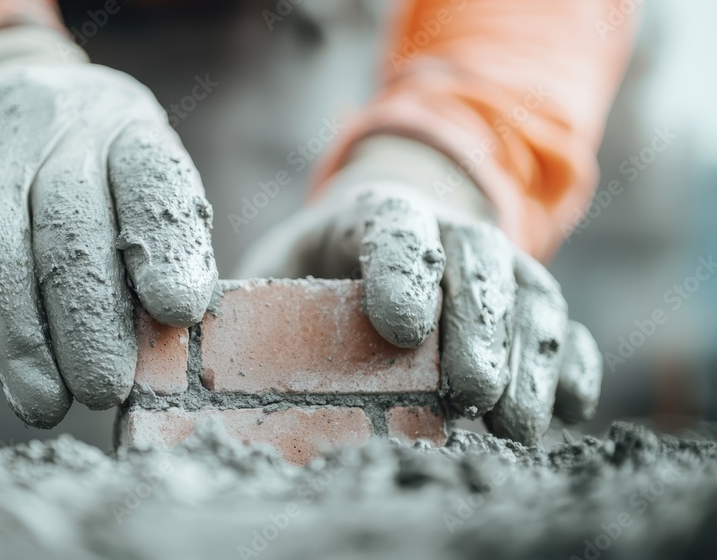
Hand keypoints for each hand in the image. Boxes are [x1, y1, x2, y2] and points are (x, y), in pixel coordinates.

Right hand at [0, 29, 216, 427]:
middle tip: (102, 391)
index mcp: (124, 130)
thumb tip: (171, 328)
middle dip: (86, 324)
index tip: (177, 311)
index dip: (162, 247)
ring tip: (46, 405)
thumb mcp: (141, 180)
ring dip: (21, 346)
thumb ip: (162, 247)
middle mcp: (50, 131)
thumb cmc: (92, 171)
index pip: (148, 181)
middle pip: (66, 234)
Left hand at [239, 137, 600, 444]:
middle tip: (469, 394)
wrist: (386, 234)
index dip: (400, 267)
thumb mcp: (271, 272)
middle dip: (477, 325)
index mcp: (371, 215)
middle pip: (476, 258)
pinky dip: (571, 363)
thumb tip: (191, 346)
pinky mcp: (526, 301)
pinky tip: (568, 407)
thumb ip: (245, 302)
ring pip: (531, 290)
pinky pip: (564, 323)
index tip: (397, 328)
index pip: (394, 224)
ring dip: (530, 358)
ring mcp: (495, 262)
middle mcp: (445, 229)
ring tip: (515, 425)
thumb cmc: (314, 267)